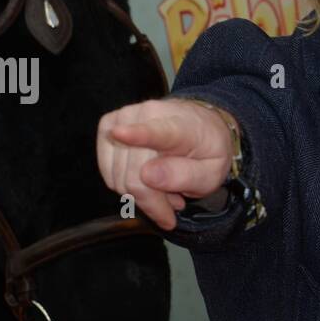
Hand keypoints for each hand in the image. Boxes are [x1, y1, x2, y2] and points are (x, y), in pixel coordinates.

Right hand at [96, 98, 232, 229]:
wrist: (202, 127)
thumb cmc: (207, 152)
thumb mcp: (211, 173)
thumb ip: (185, 176)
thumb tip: (147, 175)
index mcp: (180, 126)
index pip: (157, 131)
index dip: (137, 135)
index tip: (119, 133)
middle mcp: (148, 115)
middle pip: (134, 175)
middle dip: (153, 202)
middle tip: (176, 205)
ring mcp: (124, 117)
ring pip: (119, 177)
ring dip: (141, 194)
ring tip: (165, 189)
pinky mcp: (108, 125)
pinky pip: (109, 172)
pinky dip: (126, 184)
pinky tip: (147, 180)